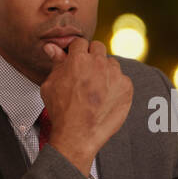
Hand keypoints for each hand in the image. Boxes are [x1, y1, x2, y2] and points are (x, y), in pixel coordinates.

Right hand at [39, 37, 132, 175]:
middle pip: (98, 48)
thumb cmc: (62, 111)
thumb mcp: (51, 84)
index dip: (77, 52)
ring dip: (105, 71)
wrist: (78, 135)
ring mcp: (115, 75)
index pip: (81, 43)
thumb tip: (52, 47)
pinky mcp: (127, 87)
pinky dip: (116, 86)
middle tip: (87, 74)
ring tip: (97, 89)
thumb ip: (56, 63)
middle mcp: (99, 63)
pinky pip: (123, 80)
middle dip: (92, 57)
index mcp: (79, 58)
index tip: (77, 60)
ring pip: (112, 64)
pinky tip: (106, 98)